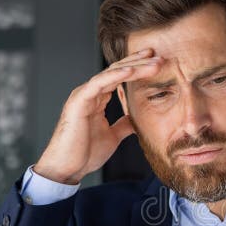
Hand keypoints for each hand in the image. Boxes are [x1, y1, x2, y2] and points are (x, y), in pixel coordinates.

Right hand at [33, 48, 165, 183]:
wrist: (67, 168)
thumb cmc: (85, 153)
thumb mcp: (112, 136)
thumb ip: (123, 125)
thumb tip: (136, 120)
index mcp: (97, 99)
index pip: (119, 78)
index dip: (137, 69)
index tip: (155, 63)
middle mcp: (90, 93)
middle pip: (117, 71)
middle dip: (138, 62)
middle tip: (158, 56)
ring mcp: (83, 95)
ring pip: (111, 74)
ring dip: (133, 67)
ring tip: (152, 62)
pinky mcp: (78, 101)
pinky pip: (99, 84)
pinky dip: (115, 76)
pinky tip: (130, 70)